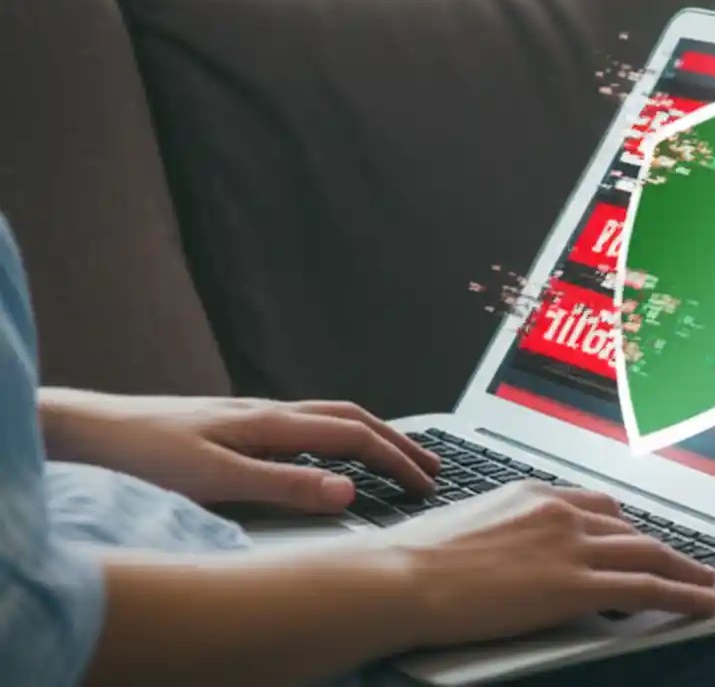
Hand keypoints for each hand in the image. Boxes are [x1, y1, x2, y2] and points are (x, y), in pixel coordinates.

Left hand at [39, 389, 438, 512]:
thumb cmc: (145, 454)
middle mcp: (270, 412)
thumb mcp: (218, 478)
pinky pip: (308, 425)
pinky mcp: (239, 425)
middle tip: (434, 465)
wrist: (91, 429)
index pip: (354, 437)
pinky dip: (340, 436)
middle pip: (352, 417)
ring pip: (331, 417)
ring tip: (397, 455)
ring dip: (372, 434)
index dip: (396, 460)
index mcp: (273, 423)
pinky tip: (332, 453)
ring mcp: (255, 416)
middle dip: (398, 440)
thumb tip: (349, 490)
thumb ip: (286, 486)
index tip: (426, 484)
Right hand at [374, 481, 714, 644]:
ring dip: (686, 571)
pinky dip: (685, 595)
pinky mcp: (576, 584)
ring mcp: (571, 546)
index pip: (595, 506)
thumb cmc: (416, 559)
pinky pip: (648, 588)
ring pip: (649, 554)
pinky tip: (704, 602)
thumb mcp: (467, 528)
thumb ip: (502, 534)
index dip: (624, 526)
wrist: (401, 577)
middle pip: (630, 528)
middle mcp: (559, 511)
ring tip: (708, 583)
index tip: (638, 536)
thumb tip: (506, 554)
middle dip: (664, 547)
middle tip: (689, 561)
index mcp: (532, 494)